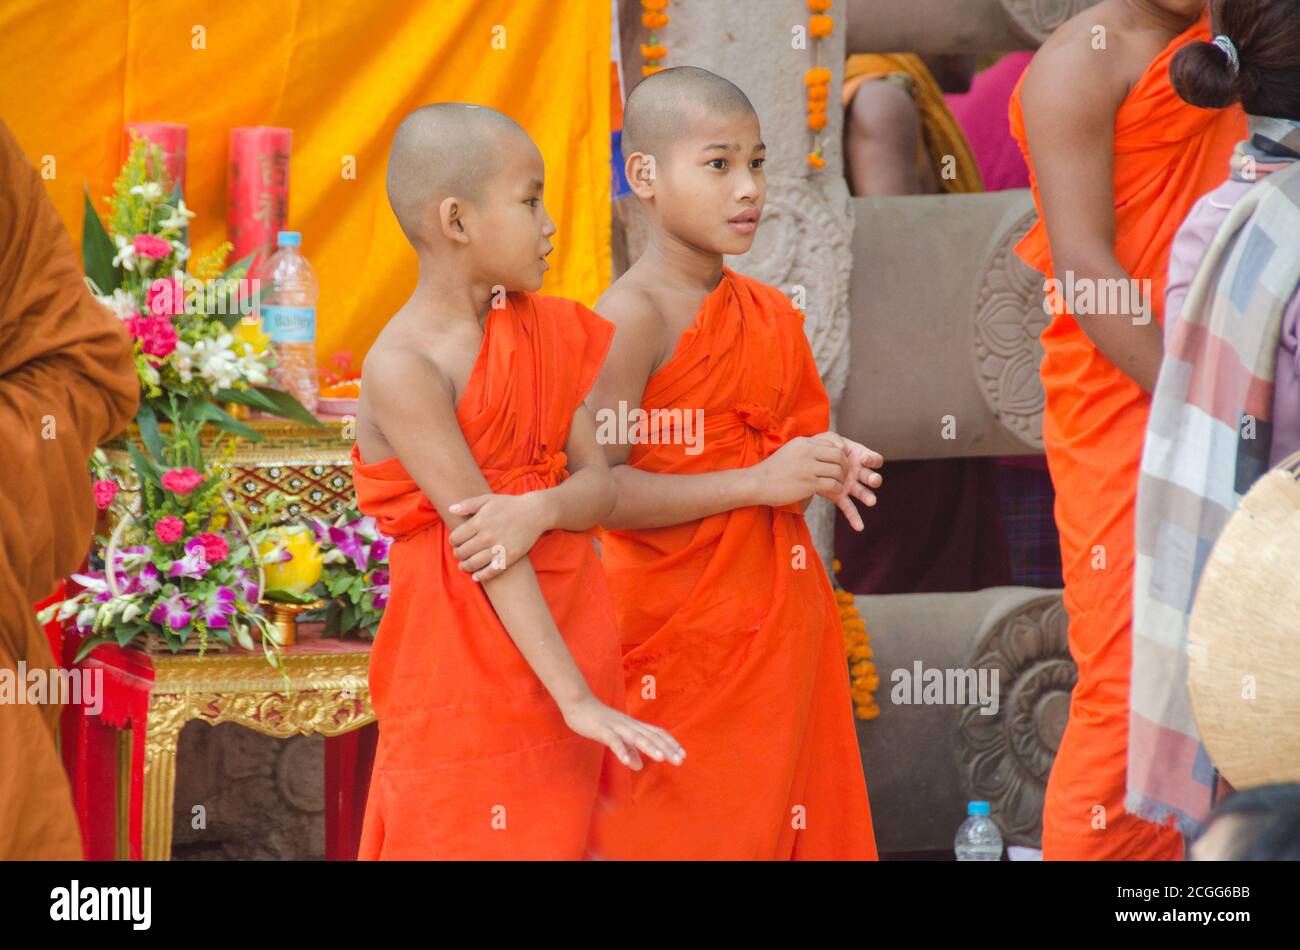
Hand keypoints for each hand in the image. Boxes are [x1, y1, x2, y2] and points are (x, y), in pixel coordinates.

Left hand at [448, 491, 549, 581]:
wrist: (534, 512)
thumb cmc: (509, 504)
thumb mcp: (487, 499)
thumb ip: (468, 504)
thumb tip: (450, 509)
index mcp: (479, 522)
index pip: (456, 538)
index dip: (453, 541)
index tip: (456, 542)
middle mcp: (487, 536)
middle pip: (462, 552)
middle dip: (458, 554)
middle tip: (459, 553)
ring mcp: (498, 548)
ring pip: (473, 564)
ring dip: (465, 566)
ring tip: (464, 565)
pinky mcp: (509, 557)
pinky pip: (491, 572)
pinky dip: (481, 576)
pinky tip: (476, 577)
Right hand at [560, 694, 685, 770]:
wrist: (579, 705)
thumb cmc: (599, 721)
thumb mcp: (616, 737)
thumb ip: (628, 750)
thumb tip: (638, 766)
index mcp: (634, 726)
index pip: (657, 733)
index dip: (670, 743)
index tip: (682, 755)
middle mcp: (629, 724)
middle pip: (651, 735)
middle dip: (666, 748)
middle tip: (680, 761)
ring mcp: (616, 726)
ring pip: (636, 736)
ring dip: (649, 747)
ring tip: (661, 758)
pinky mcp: (603, 729)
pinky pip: (614, 741)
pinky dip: (622, 751)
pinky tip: (628, 763)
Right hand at [752, 436, 847, 508]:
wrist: (757, 483)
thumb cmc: (773, 470)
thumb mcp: (790, 451)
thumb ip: (807, 450)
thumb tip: (826, 452)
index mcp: (803, 442)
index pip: (831, 443)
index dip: (839, 454)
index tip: (838, 463)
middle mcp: (807, 452)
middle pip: (838, 455)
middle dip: (844, 465)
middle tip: (843, 474)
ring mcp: (808, 468)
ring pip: (837, 470)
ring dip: (841, 479)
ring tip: (838, 484)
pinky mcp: (808, 484)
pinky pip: (832, 484)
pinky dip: (837, 489)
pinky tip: (834, 492)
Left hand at [812, 431, 883, 530]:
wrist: (807, 459)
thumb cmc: (820, 446)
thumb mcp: (826, 438)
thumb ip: (835, 440)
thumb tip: (841, 449)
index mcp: (859, 457)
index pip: (873, 459)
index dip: (872, 459)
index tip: (864, 459)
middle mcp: (858, 472)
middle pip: (871, 477)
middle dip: (874, 479)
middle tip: (873, 481)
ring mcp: (850, 485)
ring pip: (862, 492)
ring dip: (868, 497)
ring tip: (871, 501)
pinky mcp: (840, 496)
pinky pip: (849, 508)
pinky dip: (854, 518)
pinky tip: (859, 527)